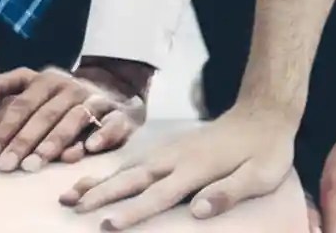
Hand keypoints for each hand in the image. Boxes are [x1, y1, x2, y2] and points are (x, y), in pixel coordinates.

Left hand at [0, 64, 146, 171]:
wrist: (110, 92)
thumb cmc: (58, 95)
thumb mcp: (29, 84)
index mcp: (46, 79)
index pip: (21, 105)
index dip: (4, 130)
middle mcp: (70, 87)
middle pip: (44, 115)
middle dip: (23, 142)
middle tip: (6, 166)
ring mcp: (95, 99)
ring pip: (73, 120)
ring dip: (54, 143)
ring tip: (35, 165)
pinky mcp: (118, 114)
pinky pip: (111, 124)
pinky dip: (102, 135)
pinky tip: (88, 149)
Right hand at [60, 105, 295, 230]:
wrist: (260, 114)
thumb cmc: (265, 152)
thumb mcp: (259, 177)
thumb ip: (227, 194)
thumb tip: (197, 212)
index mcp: (195, 169)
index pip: (158, 195)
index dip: (132, 212)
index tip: (106, 224)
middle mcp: (174, 158)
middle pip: (131, 179)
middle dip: (99, 194)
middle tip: (70, 205)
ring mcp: (169, 150)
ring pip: (126, 168)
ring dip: (98, 181)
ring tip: (71, 194)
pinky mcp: (169, 147)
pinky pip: (134, 160)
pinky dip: (112, 170)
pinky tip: (99, 178)